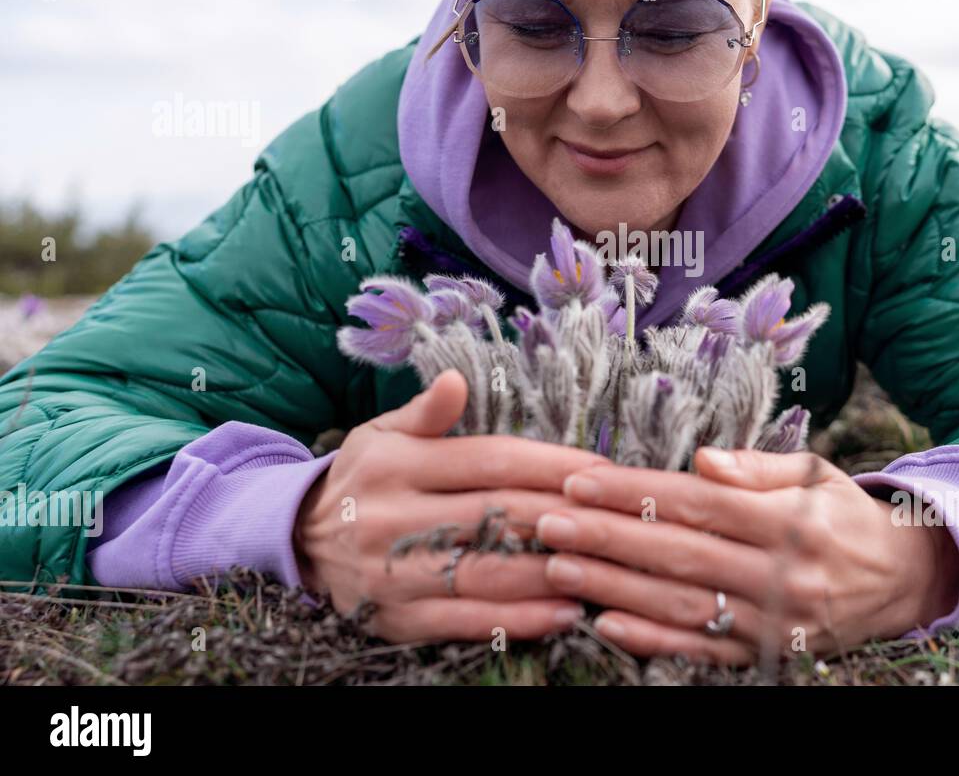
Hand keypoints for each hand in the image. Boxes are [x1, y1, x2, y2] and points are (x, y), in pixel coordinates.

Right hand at [294, 370, 608, 643]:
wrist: (296, 542)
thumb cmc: (362, 478)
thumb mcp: (382, 433)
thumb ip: (426, 412)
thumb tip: (457, 380)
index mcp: (398, 465)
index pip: (489, 461)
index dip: (550, 464)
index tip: (600, 469)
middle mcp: (394, 519)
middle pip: (497, 516)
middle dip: (564, 515)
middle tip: (618, 518)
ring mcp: (394, 574)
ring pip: (487, 573)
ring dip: (551, 571)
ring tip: (604, 565)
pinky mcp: (397, 619)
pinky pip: (466, 622)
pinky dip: (519, 620)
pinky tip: (564, 612)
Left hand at [535, 448, 958, 663]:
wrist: (902, 580)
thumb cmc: (843, 515)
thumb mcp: (815, 474)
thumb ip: (757, 467)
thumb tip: (703, 461)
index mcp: (787, 520)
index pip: (695, 502)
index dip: (634, 491)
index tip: (579, 480)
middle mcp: (779, 573)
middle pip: (677, 552)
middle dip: (607, 536)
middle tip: (547, 522)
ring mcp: (772, 620)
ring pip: (680, 603)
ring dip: (614, 586)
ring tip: (560, 566)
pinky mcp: (766, 654)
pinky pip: (700, 650)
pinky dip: (651, 639)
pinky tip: (606, 622)